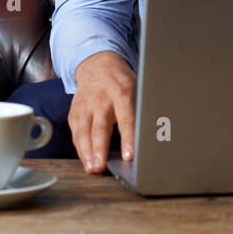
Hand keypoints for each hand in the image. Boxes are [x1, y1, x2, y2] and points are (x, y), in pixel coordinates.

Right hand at [69, 51, 136, 172]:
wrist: (97, 65)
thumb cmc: (121, 82)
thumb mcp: (137, 89)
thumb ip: (141, 110)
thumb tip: (157, 135)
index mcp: (122, 94)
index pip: (126, 120)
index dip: (128, 139)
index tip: (129, 156)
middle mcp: (101, 100)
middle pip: (100, 128)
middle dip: (100, 149)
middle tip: (101, 167)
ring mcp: (85, 106)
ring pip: (83, 132)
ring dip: (87, 152)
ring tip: (92, 168)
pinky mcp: (74, 112)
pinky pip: (76, 133)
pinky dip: (80, 148)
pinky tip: (86, 160)